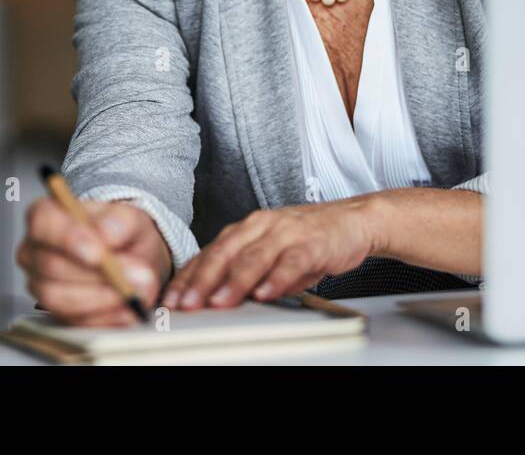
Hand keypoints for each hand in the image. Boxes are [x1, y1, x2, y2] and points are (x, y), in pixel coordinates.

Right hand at [16, 197, 171, 325]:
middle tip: (134, 274)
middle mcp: (35, 253)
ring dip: (102, 298)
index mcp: (45, 217)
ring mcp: (41, 286)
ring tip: (134, 291)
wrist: (131, 256)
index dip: (68, 239)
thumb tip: (108, 233)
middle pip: (52, 267)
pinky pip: (75, 321)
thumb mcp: (130, 217)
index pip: (43, 225)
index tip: (99, 253)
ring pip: (61, 299)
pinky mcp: (57, 314)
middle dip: (97, 275)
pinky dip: (105, 317)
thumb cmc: (121, 232)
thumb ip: (120, 221)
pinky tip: (127, 309)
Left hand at [161, 198, 377, 309]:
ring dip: (234, 281)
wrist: (352, 220)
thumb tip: (211, 297)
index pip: (210, 253)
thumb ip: (242, 270)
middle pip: (226, 253)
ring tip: (219, 301)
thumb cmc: (308, 239)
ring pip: (255, 256)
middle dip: (202, 280)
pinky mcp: (313, 242)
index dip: (189, 276)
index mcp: (247, 228)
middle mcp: (262, 225)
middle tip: (186, 303)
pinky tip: (265, 293)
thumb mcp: (269, 252)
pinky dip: (277, 278)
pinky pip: (292, 261)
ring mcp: (287, 232)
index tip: (171, 299)